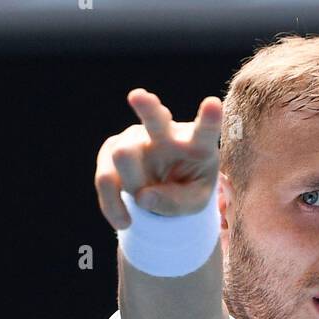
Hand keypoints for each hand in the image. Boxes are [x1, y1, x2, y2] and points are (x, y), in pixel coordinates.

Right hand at [95, 88, 222, 228]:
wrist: (163, 189)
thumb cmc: (187, 190)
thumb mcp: (193, 204)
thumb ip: (175, 203)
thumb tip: (142, 197)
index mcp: (196, 144)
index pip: (205, 131)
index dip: (209, 118)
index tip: (212, 103)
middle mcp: (165, 133)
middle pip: (156, 119)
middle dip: (147, 107)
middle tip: (138, 96)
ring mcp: (137, 138)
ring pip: (123, 155)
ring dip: (131, 185)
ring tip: (142, 207)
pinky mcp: (111, 150)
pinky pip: (106, 179)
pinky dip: (113, 206)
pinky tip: (124, 222)